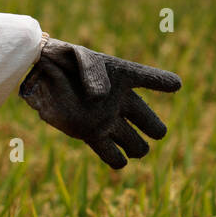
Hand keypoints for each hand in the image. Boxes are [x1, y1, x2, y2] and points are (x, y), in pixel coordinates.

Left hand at [19, 39, 180, 168]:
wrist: (40, 73)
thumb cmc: (62, 58)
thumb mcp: (78, 56)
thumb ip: (92, 71)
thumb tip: (100, 97)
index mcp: (122, 77)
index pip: (149, 78)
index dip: (163, 82)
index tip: (175, 84)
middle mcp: (119, 101)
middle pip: (149, 120)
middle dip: (154, 127)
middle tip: (155, 131)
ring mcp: (106, 119)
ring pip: (134, 142)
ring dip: (137, 147)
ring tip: (136, 149)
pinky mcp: (89, 134)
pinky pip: (110, 153)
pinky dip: (116, 160)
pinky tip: (119, 160)